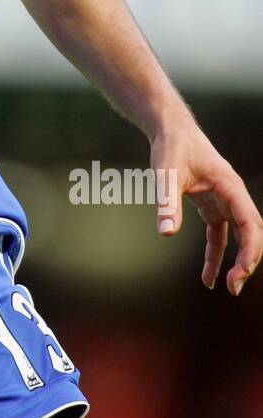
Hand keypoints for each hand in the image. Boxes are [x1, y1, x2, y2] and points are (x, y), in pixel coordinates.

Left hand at [151, 117, 261, 295]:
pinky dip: (215, 255)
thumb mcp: (166, 174)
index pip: (250, 222)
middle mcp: (233, 195)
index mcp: (230, 186)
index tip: (242, 271)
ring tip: (226, 287)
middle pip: (250, 232)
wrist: (170, 130)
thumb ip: (167, 202)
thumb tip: (166, 233)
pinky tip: (208, 275)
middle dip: (247, 260)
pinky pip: (218, 235)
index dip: (250, 249)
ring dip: (235, 261)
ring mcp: (224, 200)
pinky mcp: (211, 205)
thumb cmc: (172, 147)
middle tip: (233, 286)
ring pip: (238, 236)